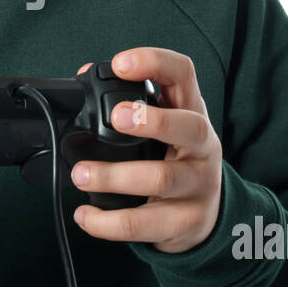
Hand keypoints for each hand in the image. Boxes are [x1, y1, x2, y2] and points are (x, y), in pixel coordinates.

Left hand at [72, 49, 222, 252]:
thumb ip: (129, 102)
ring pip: (162, 179)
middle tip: (115, 117)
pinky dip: (109, 223)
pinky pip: (146, 224)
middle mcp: (202, 145)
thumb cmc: (174, 160)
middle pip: (189, 127)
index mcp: (190, 111)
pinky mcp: (186, 221)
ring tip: (82, 175)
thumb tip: (84, 77)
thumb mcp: (163, 127)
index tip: (121, 63)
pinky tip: (86, 216)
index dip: (155, 62)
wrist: (204, 216)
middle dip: (152, 121)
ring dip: (115, 176)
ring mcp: (199, 184)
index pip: (183, 75)